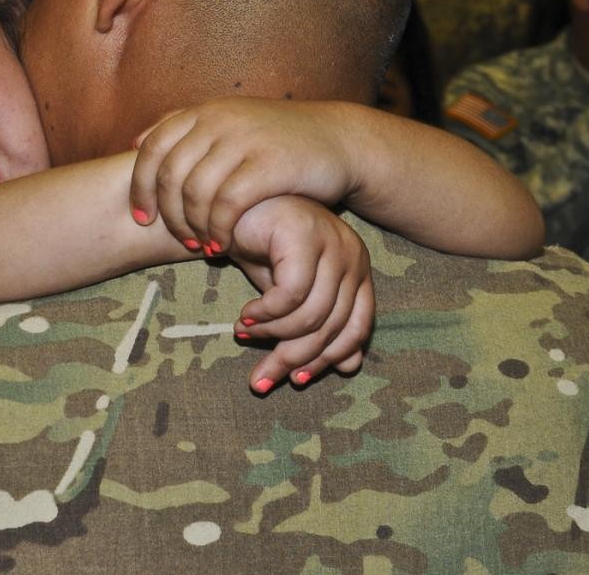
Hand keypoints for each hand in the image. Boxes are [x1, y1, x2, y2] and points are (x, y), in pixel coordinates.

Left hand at [130, 99, 354, 256]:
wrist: (337, 140)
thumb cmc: (277, 140)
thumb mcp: (230, 123)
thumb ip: (185, 129)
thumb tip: (135, 140)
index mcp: (205, 112)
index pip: (153, 148)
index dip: (141, 185)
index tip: (143, 217)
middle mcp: (220, 121)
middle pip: (171, 175)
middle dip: (168, 215)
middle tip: (180, 240)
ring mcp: (244, 141)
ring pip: (196, 193)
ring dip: (194, 227)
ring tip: (203, 246)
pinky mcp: (268, 165)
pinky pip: (227, 205)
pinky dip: (219, 230)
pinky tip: (225, 245)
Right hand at [225, 196, 374, 394]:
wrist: (231, 206)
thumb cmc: (262, 248)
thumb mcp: (291, 295)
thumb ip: (317, 326)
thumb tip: (349, 366)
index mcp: (358, 269)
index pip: (356, 327)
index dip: (327, 359)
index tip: (295, 381)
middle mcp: (353, 253)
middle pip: (332, 326)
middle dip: (292, 358)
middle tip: (261, 378)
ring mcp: (332, 241)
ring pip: (311, 314)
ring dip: (273, 334)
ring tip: (246, 334)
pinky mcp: (304, 234)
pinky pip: (290, 294)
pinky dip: (266, 313)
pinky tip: (245, 316)